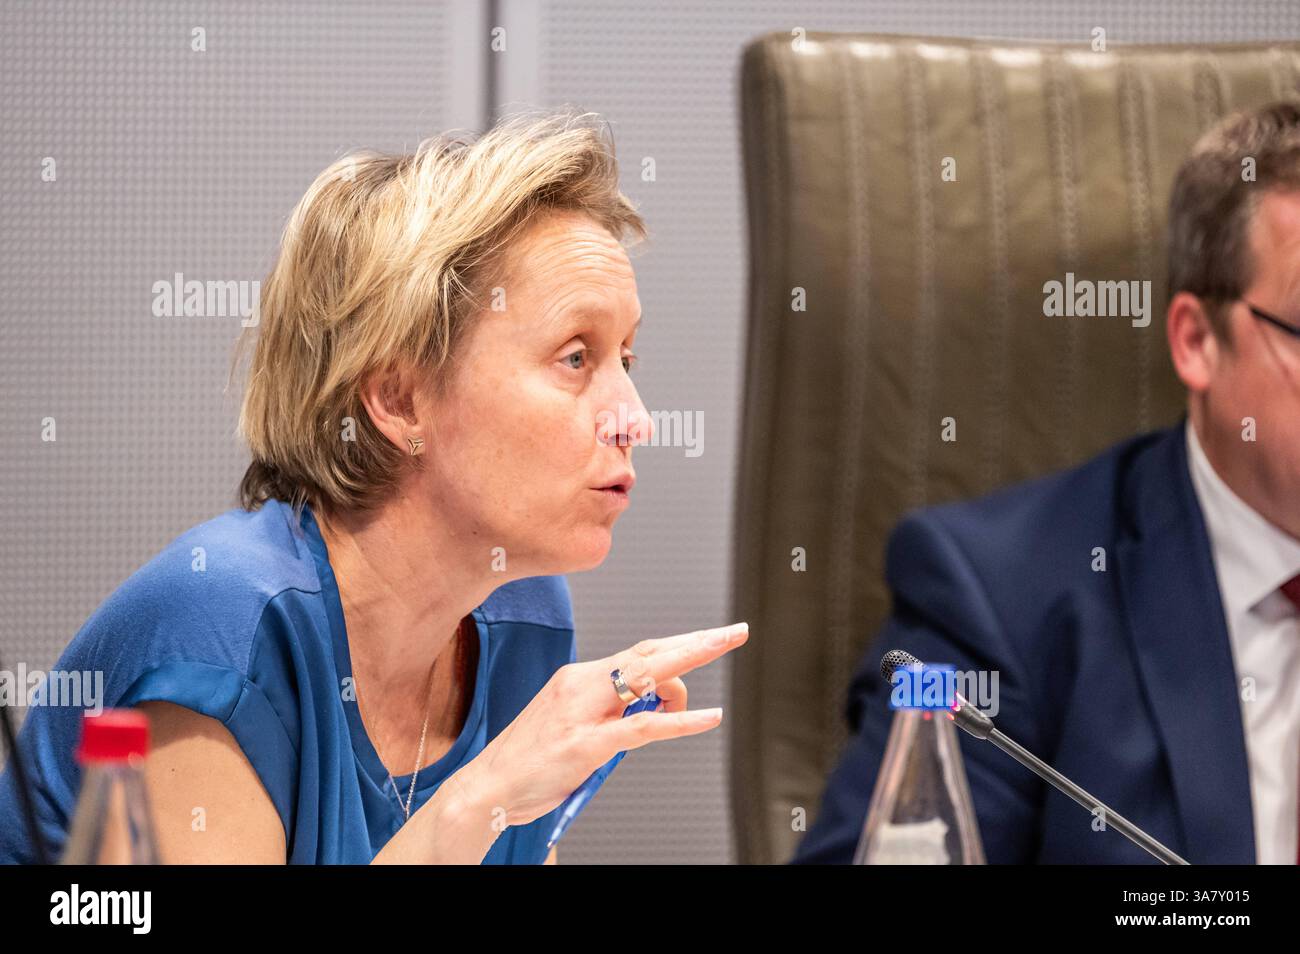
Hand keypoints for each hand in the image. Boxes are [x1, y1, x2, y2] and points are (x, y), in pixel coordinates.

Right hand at [464, 621, 748, 829]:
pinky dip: (681, 720)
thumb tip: (652, 707)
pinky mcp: (586, 743)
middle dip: (697, 641)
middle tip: (734, 631)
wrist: (487, 789)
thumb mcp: (574, 726)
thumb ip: (611, 713)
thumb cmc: (529, 762)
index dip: (678, 645)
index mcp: (577, 679)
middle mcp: (579, 684)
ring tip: (720, 669)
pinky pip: (644, 726)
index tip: (709, 638)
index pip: (638, 654)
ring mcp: (582, 712)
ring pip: (648, 676)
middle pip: (649, 652)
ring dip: (691, 667)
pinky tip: (709, 718)